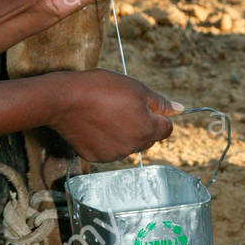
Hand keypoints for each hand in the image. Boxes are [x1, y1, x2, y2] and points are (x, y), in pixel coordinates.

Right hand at [48, 69, 183, 162]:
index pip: (166, 128)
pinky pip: (107, 149)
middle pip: (147, 138)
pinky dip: (104, 139)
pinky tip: (93, 124)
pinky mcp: (96, 157)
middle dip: (140, 124)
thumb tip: (180, 109)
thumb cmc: (100, 89)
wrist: (64, 100)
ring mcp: (113, 154)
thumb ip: (160, 102)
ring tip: (104, 113)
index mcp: (147, 129)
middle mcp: (133, 147)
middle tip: (121, 106)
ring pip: (127, 144)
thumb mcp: (135, 88)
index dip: (157, 115)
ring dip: (122, 132)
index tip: (143, 105)